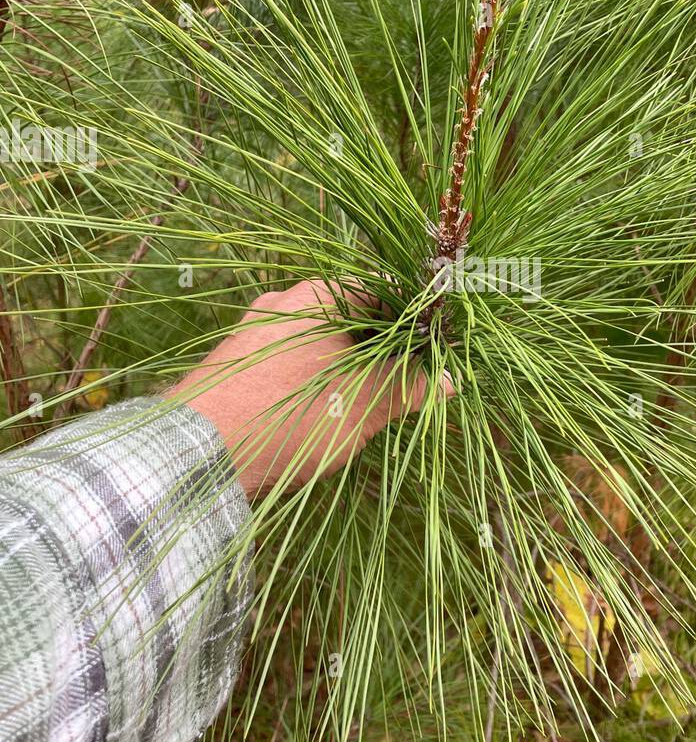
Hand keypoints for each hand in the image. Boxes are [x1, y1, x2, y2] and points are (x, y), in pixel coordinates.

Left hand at [168, 279, 451, 499]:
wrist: (200, 453)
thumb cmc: (293, 417)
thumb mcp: (364, 405)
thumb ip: (409, 387)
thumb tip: (449, 381)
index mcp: (320, 295)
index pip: (384, 288)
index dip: (414, 318)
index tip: (433, 348)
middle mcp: (283, 300)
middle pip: (350, 314)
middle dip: (379, 347)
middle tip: (402, 382)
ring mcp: (253, 329)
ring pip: (317, 338)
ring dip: (344, 365)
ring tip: (361, 404)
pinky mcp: (233, 361)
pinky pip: (287, 358)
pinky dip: (310, 377)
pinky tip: (317, 412)